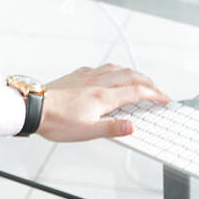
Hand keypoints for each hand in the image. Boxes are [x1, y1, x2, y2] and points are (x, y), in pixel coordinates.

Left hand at [36, 64, 171, 142]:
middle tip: (157, 90)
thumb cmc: (56, 121)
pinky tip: (109, 74)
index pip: (137, 92)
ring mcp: (87, 77)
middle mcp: (98, 82)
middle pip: (131, 76)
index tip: (164, 99)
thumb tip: (131, 127)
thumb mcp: (87, 131)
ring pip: (117, 68)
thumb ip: (112, 129)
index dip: (154, 95)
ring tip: (139, 80)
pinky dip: (113, 70)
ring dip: (132, 73)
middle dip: (148, 82)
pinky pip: (101, 68)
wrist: (33, 107)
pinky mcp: (76, 76)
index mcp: (103, 96)